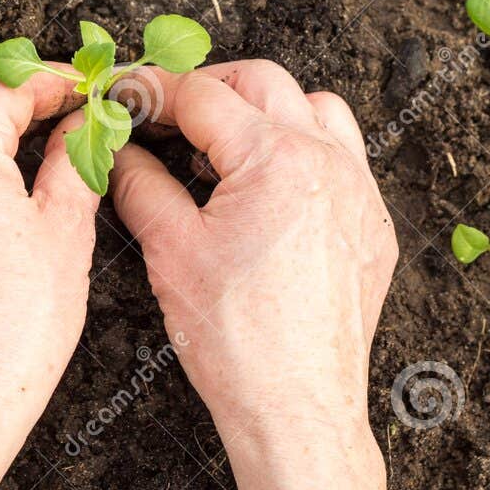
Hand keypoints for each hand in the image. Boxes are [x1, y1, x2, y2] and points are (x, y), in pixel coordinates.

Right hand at [109, 61, 397, 464]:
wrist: (296, 407)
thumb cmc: (235, 340)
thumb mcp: (170, 252)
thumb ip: (140, 184)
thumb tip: (118, 149)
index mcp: (275, 160)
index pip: (202, 95)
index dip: (152, 90)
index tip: (123, 95)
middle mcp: (329, 161)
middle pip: (263, 82)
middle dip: (208, 89)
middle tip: (165, 116)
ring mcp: (359, 191)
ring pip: (315, 108)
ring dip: (265, 110)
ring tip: (221, 145)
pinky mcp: (371, 224)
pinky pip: (343, 157)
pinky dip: (302, 151)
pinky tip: (266, 188)